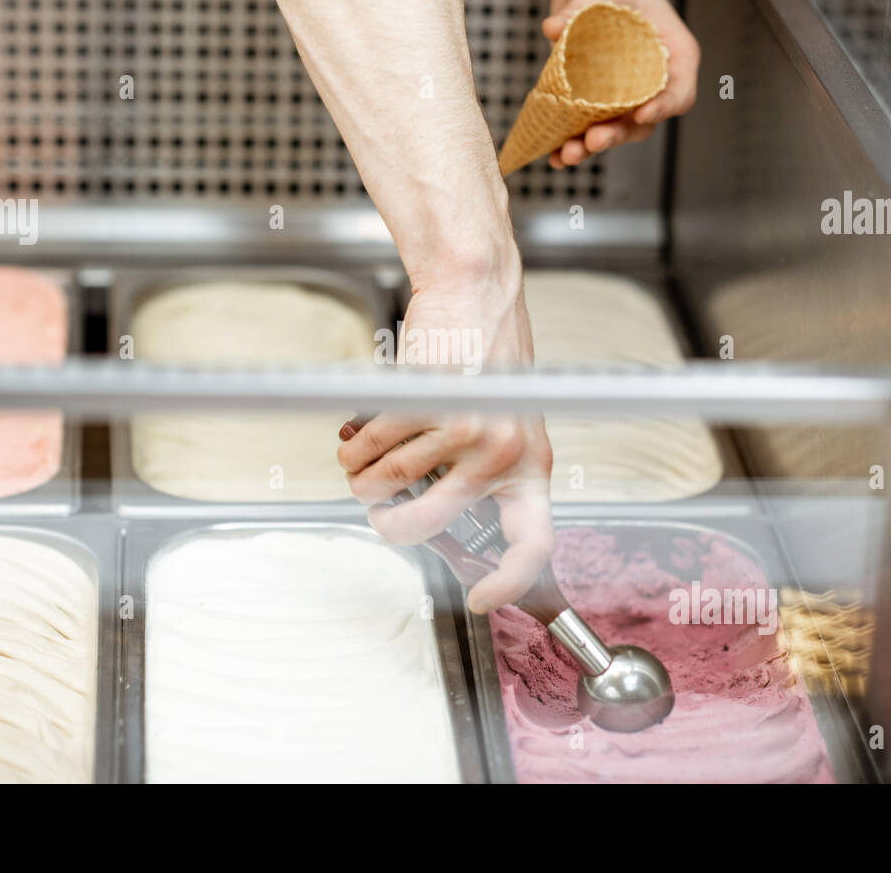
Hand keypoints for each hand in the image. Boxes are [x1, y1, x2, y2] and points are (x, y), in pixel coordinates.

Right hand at [337, 277, 554, 612]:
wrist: (475, 290)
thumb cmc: (483, 356)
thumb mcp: (505, 424)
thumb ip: (483, 475)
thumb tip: (434, 524)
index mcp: (530, 466)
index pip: (532, 544)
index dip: (509, 583)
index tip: (484, 600)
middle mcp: (504, 455)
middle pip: (428, 523)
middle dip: (388, 522)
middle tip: (376, 508)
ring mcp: (468, 431)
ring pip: (391, 480)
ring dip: (363, 474)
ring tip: (363, 458)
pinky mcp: (431, 404)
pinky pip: (374, 445)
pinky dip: (357, 444)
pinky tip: (360, 435)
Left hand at [543, 0, 699, 168]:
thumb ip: (582, 4)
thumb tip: (553, 27)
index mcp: (673, 54)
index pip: (679, 91)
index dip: (663, 106)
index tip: (642, 114)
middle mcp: (652, 81)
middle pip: (643, 120)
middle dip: (618, 134)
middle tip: (595, 140)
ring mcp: (624, 96)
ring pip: (615, 131)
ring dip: (592, 146)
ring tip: (568, 155)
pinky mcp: (596, 101)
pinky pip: (589, 128)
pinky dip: (573, 143)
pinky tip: (555, 155)